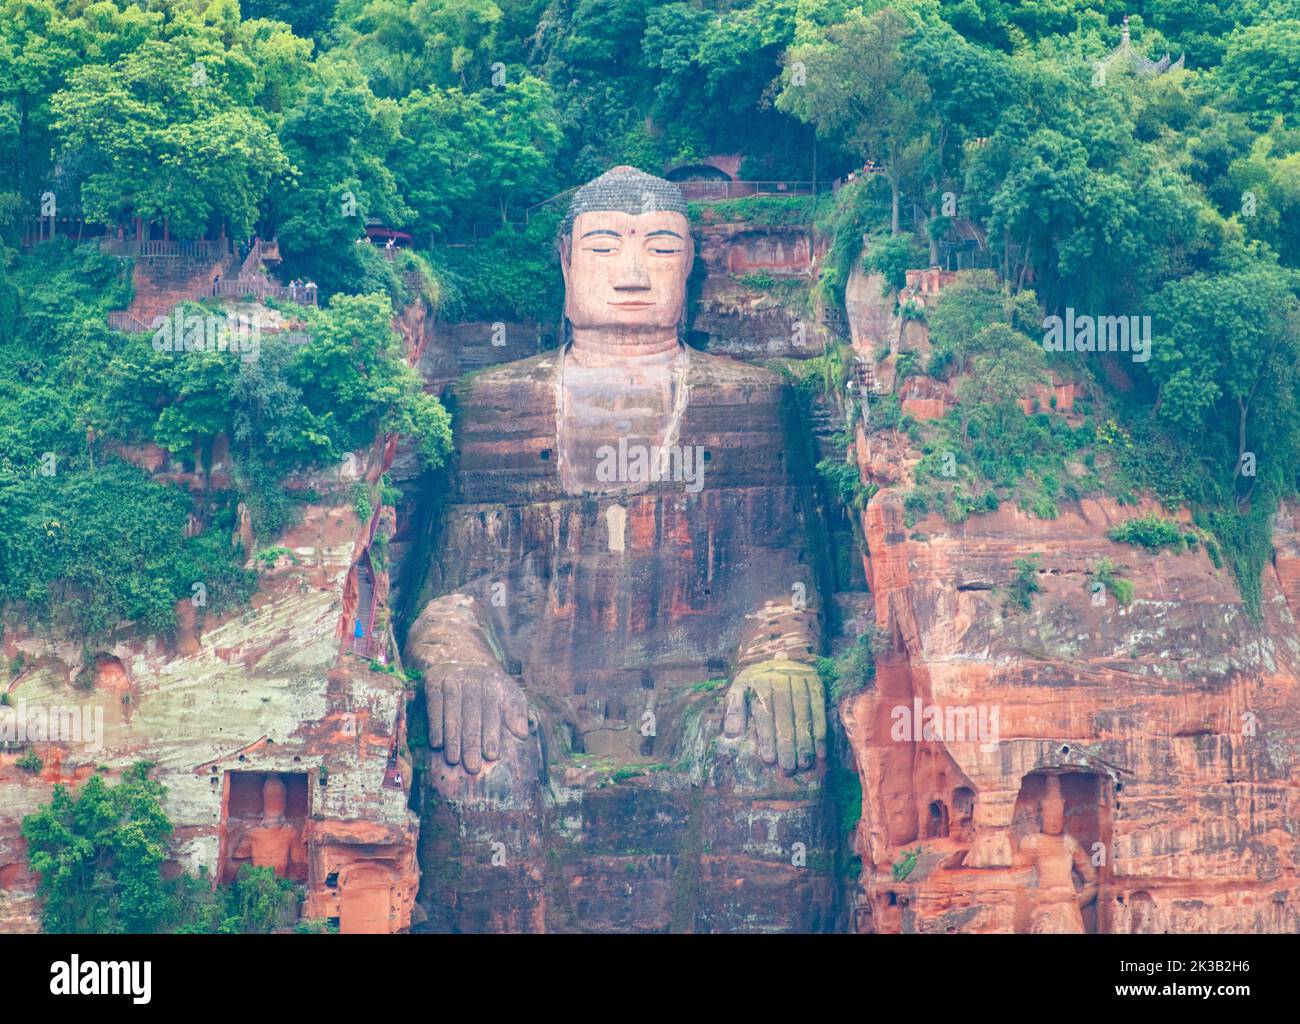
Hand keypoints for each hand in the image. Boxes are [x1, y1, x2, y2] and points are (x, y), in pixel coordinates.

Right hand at [425, 664, 529, 773]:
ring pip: (452, 711)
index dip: (492, 733)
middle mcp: (473, 678)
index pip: (493, 711)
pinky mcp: (433, 681)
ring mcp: (452, 679)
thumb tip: (523, 734)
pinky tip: (437, 744)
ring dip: (452, 737)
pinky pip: (434, 705)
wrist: (462, 658)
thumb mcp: (507, 693)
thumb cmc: (488, 687)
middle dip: (472, 742)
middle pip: (472, 714)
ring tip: (453, 760)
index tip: (492, 756)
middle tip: (472, 766)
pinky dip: (435, 725)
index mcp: (494, 682)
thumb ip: (517, 712)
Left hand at [723, 659, 826, 773]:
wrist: (775, 660)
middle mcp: (781, 678)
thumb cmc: (754, 683)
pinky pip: (819, 709)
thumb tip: (733, 733)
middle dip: (787, 744)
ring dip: (805, 741)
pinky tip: (820, 752)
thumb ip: (734, 710)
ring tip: (804, 764)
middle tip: (788, 768)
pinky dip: (820, 732)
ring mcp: (801, 679)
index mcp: (759, 680)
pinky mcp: (816, 682)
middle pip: (785, 715)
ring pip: (803, 714)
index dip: (767, 737)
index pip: (764, 713)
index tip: (769, 760)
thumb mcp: (738, 690)